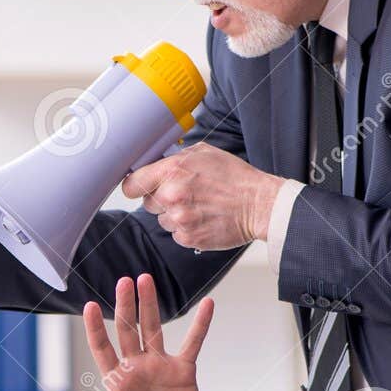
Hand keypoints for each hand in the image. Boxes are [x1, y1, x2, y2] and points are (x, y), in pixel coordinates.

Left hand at [52, 275, 213, 390]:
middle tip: (123, 280)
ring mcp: (160, 367)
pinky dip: (200, 324)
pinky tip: (208, 304)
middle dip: (125, 306)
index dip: (95, 328)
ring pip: (154, 329)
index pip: (102, 347)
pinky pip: (193, 344)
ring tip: (146, 279)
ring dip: (150, 305)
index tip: (88, 306)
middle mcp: (137, 368)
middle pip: (128, 330)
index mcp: (117, 380)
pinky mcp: (183, 373)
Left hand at [122, 144, 284, 251]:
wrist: (259, 204)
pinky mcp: (188, 237)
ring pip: (161, 220)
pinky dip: (186, 229)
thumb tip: (156, 161)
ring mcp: (179, 219)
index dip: (135, 186)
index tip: (139, 187)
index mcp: (172, 171)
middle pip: (147, 203)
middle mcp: (172, 195)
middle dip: (161, 199)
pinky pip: (175, 234)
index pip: (131, 185)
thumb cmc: (235, 177)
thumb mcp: (204, 153)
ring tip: (198, 206)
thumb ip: (175, 157)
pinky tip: (203, 218)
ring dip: (174, 215)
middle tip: (185, 195)